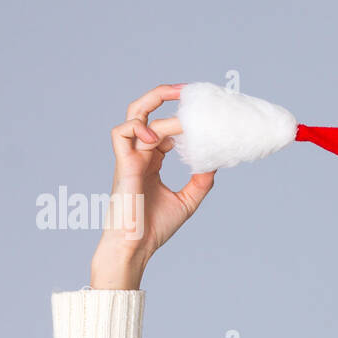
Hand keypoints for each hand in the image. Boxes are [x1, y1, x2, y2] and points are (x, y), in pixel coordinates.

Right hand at [91, 83, 216, 284]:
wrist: (136, 247)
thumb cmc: (154, 228)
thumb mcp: (187, 200)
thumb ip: (201, 181)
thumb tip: (216, 163)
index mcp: (150, 161)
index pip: (164, 128)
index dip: (180, 117)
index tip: (203, 112)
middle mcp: (139, 154)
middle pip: (145, 112)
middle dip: (164, 95)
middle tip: (188, 91)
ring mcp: (129, 158)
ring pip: (137, 116)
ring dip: (157, 106)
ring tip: (179, 101)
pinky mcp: (122, 165)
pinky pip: (121, 132)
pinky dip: (138, 126)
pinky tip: (156, 135)